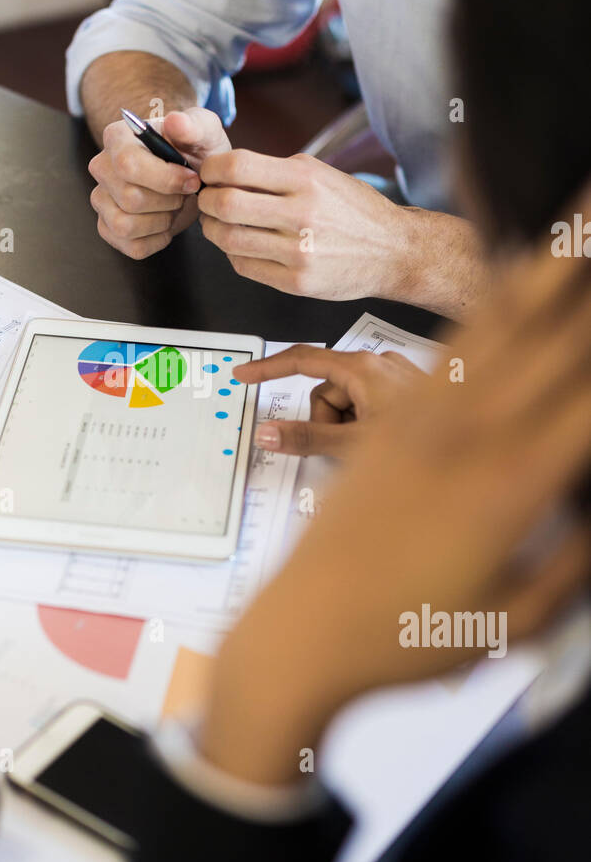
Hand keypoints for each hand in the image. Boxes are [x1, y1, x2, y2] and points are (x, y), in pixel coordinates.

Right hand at [88, 108, 228, 259]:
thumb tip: (175, 121)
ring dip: (161, 222)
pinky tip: (167, 223)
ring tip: (174, 206)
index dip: (165, 179)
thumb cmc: (195, 150)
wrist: (193, 174)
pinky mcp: (108, 228)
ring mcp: (101, 199)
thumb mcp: (205, 132)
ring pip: (125, 226)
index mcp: (118, 137)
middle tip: (184, 193)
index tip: (192, 180)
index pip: (127, 165)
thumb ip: (194, 125)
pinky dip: (158, 240)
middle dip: (168, 201)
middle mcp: (102, 167)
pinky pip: (132, 247)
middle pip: (129, 198)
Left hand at [198, 149, 413, 299]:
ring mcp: (298, 252)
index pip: (237, 167)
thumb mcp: (322, 175)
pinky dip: (233, 254)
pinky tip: (242, 246)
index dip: (212, 169)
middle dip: (206, 200)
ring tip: (219, 224)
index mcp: (306, 180)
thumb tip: (227, 172)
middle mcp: (302, 214)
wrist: (393, 252)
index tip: (209, 173)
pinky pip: (244, 266)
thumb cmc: (356, 212)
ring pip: (228, 239)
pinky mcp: (296, 282)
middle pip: (225, 204)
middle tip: (207, 200)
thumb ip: (276, 172)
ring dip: (213, 230)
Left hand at [201, 191, 590, 784]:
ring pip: (494, 327)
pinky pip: (445, 352)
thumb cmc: (403, 641)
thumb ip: (572, 567)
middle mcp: (470, 437)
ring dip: (541, 270)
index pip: (586, 397)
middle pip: (549, 337)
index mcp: (510, 485)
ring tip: (575, 221)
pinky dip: (484, 309)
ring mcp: (423, 424)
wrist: (299, 633)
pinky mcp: (389, 424)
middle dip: (583, 274)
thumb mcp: (512, 623)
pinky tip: (507, 282)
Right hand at [233, 344, 421, 456]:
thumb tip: (267, 433)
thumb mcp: (355, 446)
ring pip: (346, 401)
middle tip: (342, 449)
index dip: (269, 368)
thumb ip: (307, 439)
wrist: (483, 448)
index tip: (244, 375)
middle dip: (325, 422)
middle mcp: (380, 365)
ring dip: (346, 428)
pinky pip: (367, 404)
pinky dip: (364, 424)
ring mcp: (395, 378)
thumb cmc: (430, 445)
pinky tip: (383, 444)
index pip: (303, 361)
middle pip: (325, 391)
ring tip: (370, 450)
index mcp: (364, 369)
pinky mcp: (406, 392)